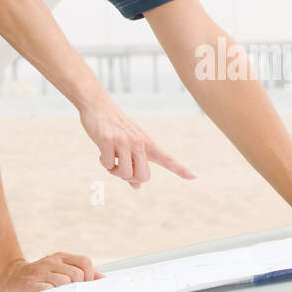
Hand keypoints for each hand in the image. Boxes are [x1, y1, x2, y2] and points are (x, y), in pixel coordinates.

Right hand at [0, 252, 105, 291]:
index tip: (84, 287)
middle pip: (78, 274)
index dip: (90, 277)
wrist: (8, 278)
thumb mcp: (59, 269)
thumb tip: (102, 279)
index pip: (85, 262)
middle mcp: (51, 262)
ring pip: (66, 282)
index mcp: (60, 257)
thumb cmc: (38, 277)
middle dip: (79, 288)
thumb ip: (80, 272)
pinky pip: (50, 291)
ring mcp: (40, 273)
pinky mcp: (30, 285)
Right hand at [79, 98, 196, 188]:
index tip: (195, 176)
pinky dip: (103, 162)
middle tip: (120, 167)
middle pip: (143, 176)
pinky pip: (107, 165)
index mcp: (147, 143)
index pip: (167, 158)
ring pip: (124, 173)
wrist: (97, 105)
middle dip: (130, 177)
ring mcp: (124, 141)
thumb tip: (137, 186)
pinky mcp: (108, 140)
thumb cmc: (115, 128)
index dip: (180, 169)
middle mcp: (139, 142)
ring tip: (110, 157)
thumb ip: (134, 165)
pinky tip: (101, 149)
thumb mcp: (128, 145)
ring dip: (114, 171)